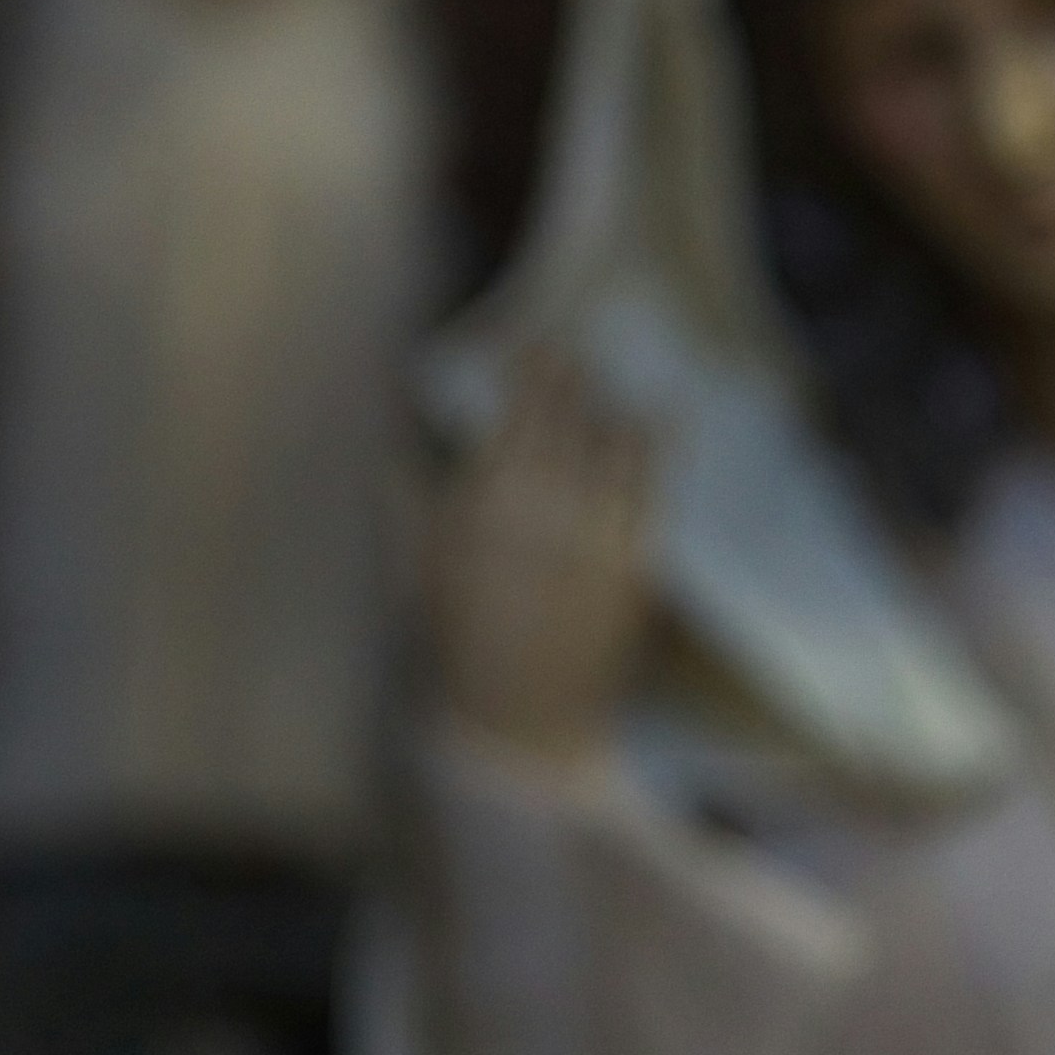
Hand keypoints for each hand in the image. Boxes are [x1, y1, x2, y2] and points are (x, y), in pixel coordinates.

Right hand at [425, 356, 653, 755]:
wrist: (516, 715)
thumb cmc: (457, 640)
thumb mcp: (420, 565)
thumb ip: (410, 499)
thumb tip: (392, 449)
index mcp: (485, 499)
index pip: (518, 408)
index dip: (531, 366)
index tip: (535, 340)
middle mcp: (543, 505)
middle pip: (568, 413)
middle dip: (572, 371)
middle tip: (577, 340)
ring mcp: (594, 531)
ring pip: (614, 440)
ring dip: (611, 401)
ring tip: (609, 378)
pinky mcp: (633, 561)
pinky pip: (651, 485)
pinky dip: (657, 442)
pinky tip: (662, 413)